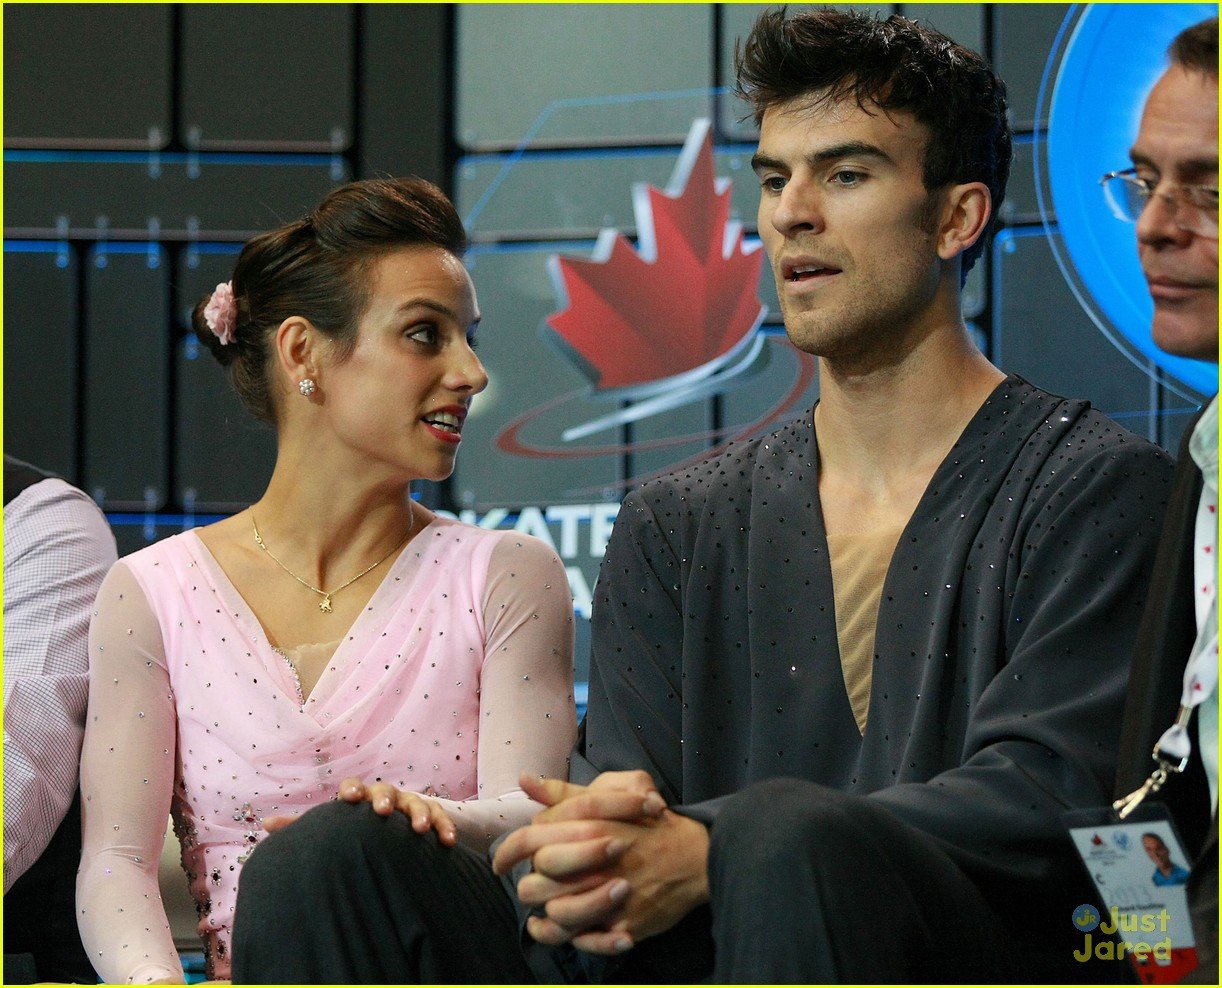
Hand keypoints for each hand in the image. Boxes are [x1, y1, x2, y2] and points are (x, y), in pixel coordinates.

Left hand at [263, 778, 457, 845]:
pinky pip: (442, 818)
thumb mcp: (336, 828)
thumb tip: (265, 825)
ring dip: (418, 814)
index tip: (347, 799)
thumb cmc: (361, 830)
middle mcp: (387, 798)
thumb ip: (305, 827)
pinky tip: (447, 842)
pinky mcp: (435, 816)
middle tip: (381, 811)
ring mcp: (411, 805)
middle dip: (385, 798)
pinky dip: (445, 828)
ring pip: (417, 802)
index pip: (354, 787)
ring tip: (418, 830)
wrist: (401, 832)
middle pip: (386, 790)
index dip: (351, 791)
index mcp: (361, 799)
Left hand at [493, 774, 709, 954]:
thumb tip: (524, 779)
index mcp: (584, 826)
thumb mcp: (607, 798)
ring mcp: (607, 895)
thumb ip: (563, 794)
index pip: (528, 841)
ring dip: (547, 916)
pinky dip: (572, 938)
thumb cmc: (646, 823)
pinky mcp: (622, 923)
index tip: (500, 864)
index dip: (507, 854)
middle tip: (534, 887)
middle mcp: (592, 861)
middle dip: (528, 888)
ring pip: (554, 916)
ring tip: (546, 913)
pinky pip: (583, 940)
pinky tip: (566, 931)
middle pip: (534, 885)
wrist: (694, 854)